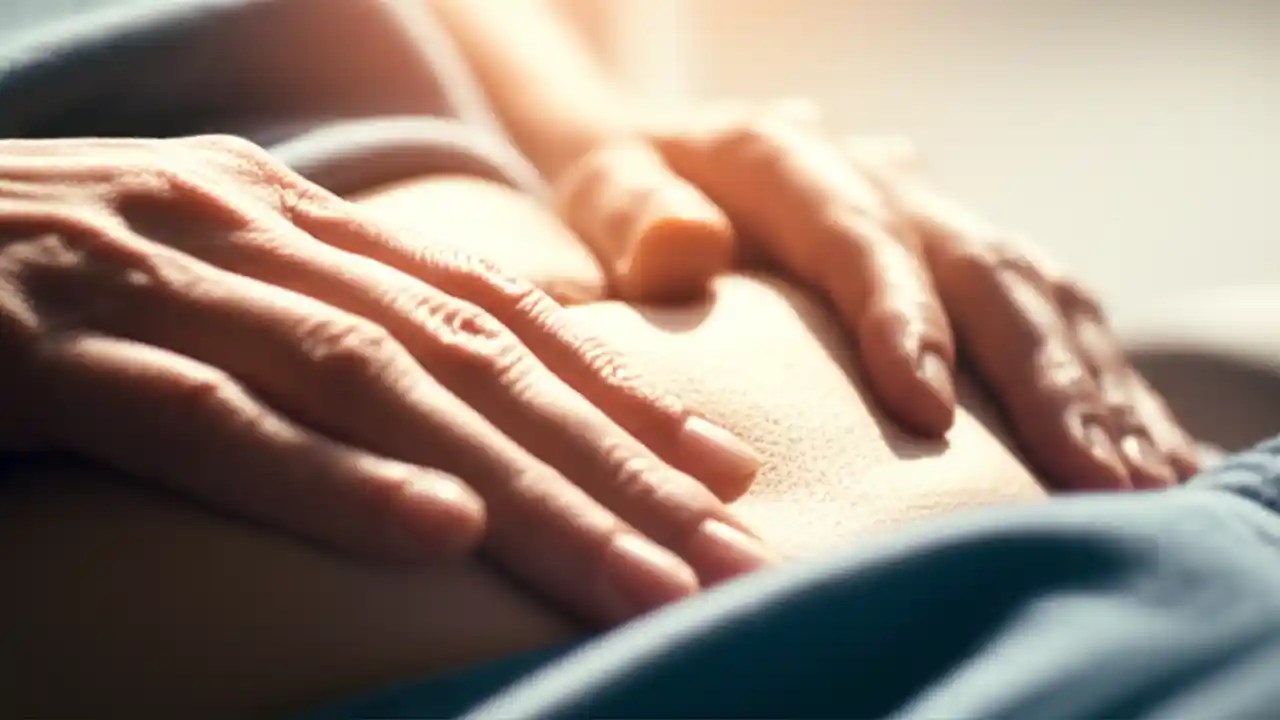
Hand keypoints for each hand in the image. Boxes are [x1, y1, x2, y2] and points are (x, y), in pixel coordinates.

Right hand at [0, 136, 771, 624]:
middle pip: (470, 363)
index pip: (492, 315)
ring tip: (641, 573)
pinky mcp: (44, 352)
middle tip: (729, 547)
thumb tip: (444, 412)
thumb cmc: (29, 280)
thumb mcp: (203, 290)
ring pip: (376, 394)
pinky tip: (439, 540)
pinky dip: (329, 484)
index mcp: (289, 222)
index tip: (720, 469)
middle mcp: (247, 235)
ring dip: (522, 490)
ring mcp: (150, 283)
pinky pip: (209, 426)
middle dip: (610, 464)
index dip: (617, 394)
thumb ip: (317, 327)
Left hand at [556, 103, 1194, 489]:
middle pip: (977, 264)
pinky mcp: (962, 256)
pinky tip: (1146, 452)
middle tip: (1084, 474)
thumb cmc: (628, 194)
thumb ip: (631, 215)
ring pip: (1036, 290)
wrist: (672, 155)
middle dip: (1038, 375)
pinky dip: (1102, 384)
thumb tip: (684, 251)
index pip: (855, 232)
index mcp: (784, 157)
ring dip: (1092, 388)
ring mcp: (933, 215)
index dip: (898, 313)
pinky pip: (1053, 313)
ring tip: (1140, 480)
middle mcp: (880, 177)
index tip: (925, 407)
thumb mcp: (601, 188)